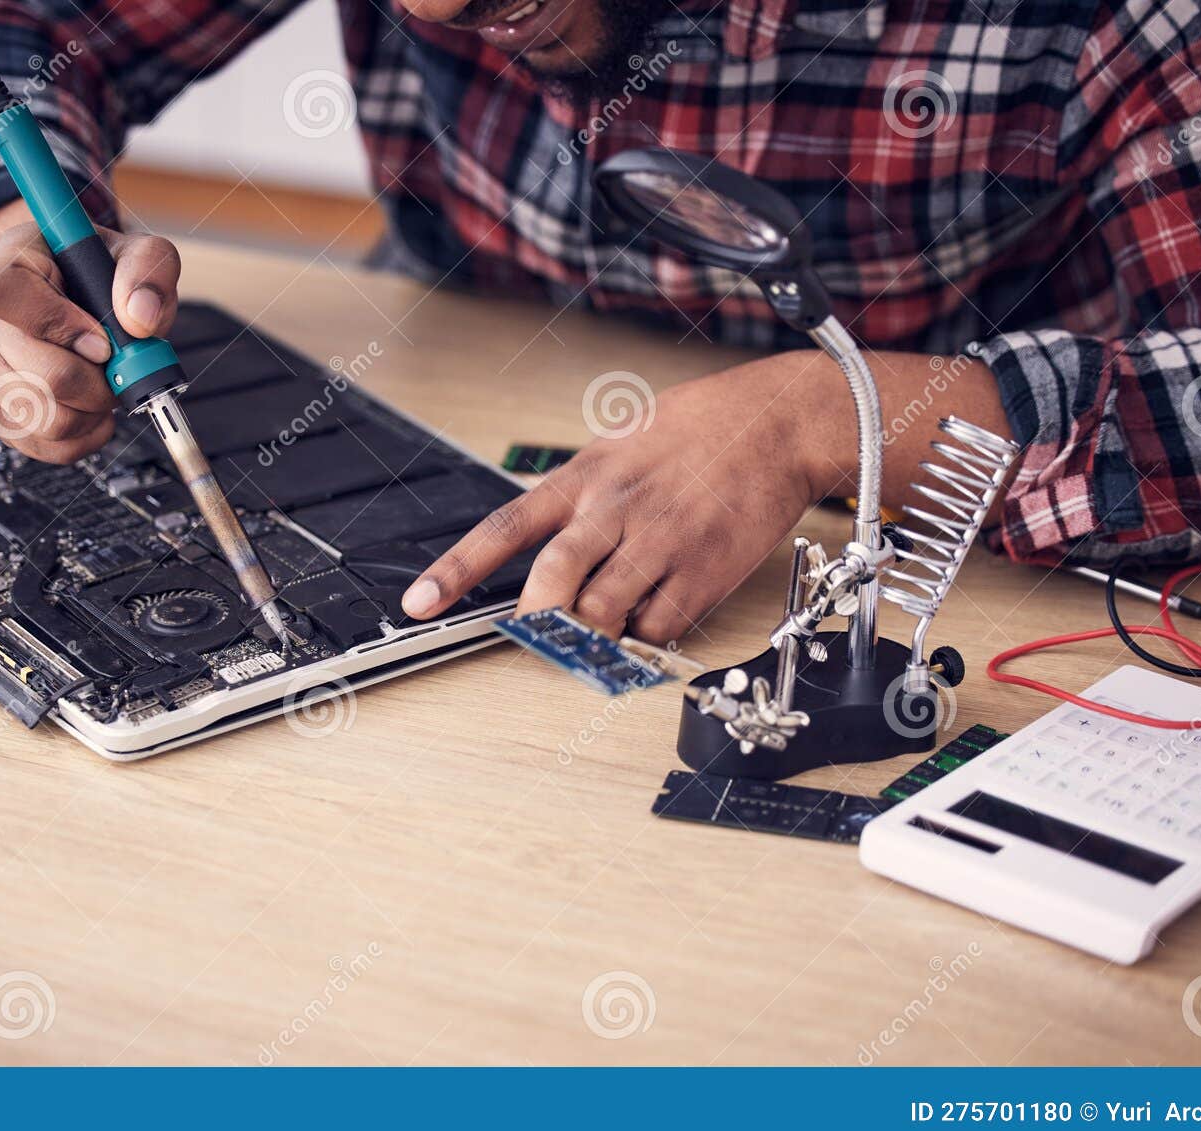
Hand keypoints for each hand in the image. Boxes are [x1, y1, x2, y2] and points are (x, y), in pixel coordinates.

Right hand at [0, 208, 180, 462]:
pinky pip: (42, 445)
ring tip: (105, 387)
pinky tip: (93, 411)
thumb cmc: (94, 272)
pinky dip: (82, 438)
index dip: (62, 326)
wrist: (65, 290)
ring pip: (45, 420)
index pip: (4, 296)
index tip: (103, 341)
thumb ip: (146, 271)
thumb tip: (141, 320)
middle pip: (41, 376)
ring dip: (93, 414)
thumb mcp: (133, 252)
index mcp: (3, 268)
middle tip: (118, 370)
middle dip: (99, 384)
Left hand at [401, 352, 853, 642]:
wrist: (780, 424)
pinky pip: (657, 625)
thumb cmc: (702, 428)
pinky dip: (645, 633)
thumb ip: (581, 492)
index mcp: (585, 477)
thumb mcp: (621, 442)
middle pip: (553, 582)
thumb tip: (543, 537)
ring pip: (602, 613)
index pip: (505, 527)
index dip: (456, 568)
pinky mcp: (702, 572)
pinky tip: (653, 612)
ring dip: (594, 631)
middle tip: (534, 637)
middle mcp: (615, 510)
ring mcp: (659, 543)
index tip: (419, 602)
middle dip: (536, 621)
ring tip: (602, 622)